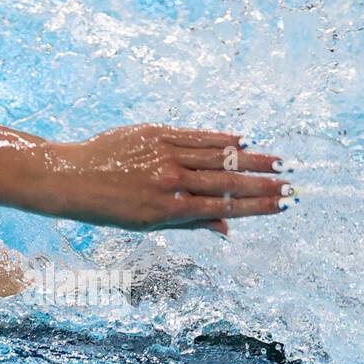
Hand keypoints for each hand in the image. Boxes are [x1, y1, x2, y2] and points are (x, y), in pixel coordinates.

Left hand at [50, 125, 290, 235]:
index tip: (284, 204)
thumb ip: (190, 223)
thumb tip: (228, 230)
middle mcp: (170, 180)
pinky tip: (242, 139)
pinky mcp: (154, 133)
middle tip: (292, 183)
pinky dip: (220, 138)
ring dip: (251, 158)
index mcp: (170, 208)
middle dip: (263, 183)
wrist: (71, 178)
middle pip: (228, 181)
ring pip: (216, 155)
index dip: (258, 206)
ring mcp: (163, 154)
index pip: (225, 207)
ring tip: (277, 160)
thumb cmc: (108, 208)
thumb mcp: (148, 224)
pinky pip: (194, 135)